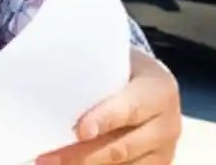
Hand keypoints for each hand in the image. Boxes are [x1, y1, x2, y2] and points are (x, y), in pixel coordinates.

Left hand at [36, 48, 181, 163]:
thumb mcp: (117, 61)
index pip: (131, 107)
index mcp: (159, 90)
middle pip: (122, 147)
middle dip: (82, 155)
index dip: (106, 119)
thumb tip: (48, 78)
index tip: (80, 131)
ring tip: (52, 164)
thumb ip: (93, 72)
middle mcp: (167, 124)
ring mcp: (164, 151)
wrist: (152, 86)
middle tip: (48, 158)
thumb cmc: (125, 70)